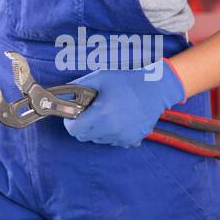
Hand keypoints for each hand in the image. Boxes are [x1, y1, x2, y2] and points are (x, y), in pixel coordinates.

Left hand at [62, 61, 185, 147]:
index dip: (70, 122)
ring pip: (99, 140)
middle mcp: (112, 129)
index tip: (72, 115)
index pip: (74, 130)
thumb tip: (62, 94)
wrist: (156, 88)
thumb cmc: (127, 80)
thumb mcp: (99, 78)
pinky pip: (115, 141)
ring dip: (97, 130)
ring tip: (106, 114)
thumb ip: (78, 87)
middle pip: (84, 137)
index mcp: (101, 113)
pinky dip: (112, 134)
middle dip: (82, 126)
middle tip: (88, 113)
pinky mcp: (133, 140)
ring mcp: (123, 136)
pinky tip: (118, 119)